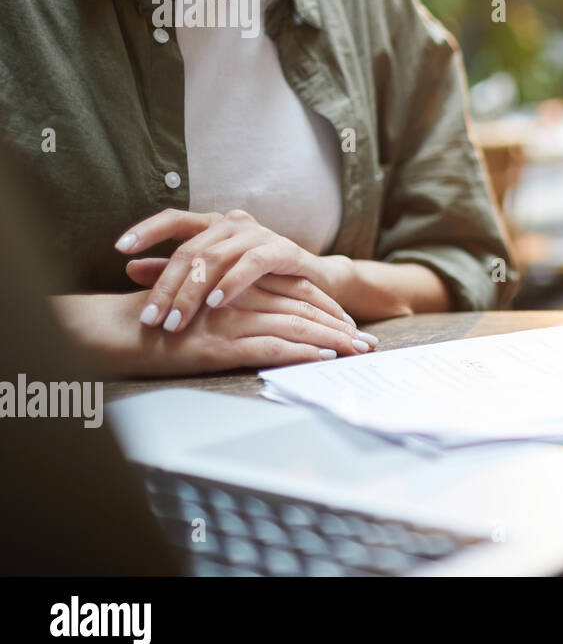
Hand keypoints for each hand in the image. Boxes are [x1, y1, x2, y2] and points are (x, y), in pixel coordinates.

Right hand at [57, 283, 375, 376]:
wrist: (112, 330)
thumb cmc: (154, 320)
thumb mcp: (200, 303)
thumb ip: (230, 303)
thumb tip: (261, 318)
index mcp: (238, 284)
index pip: (297, 291)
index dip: (328, 307)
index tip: (351, 325)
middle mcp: (241, 298)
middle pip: (305, 309)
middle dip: (341, 327)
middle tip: (368, 343)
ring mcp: (232, 321)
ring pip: (295, 328)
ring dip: (332, 341)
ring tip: (358, 353)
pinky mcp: (220, 345)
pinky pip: (271, 347)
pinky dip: (301, 353)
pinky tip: (325, 358)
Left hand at [116, 208, 344, 333]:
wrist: (315, 285)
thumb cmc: (259, 281)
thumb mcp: (214, 277)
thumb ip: (176, 272)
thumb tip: (130, 269)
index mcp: (214, 225)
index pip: (175, 218)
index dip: (147, 230)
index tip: (120, 248)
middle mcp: (234, 223)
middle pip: (191, 250)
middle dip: (166, 287)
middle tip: (151, 319)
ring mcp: (259, 234)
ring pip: (216, 258)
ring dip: (193, 292)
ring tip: (177, 320)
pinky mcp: (283, 250)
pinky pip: (252, 264)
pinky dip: (232, 283)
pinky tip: (216, 303)